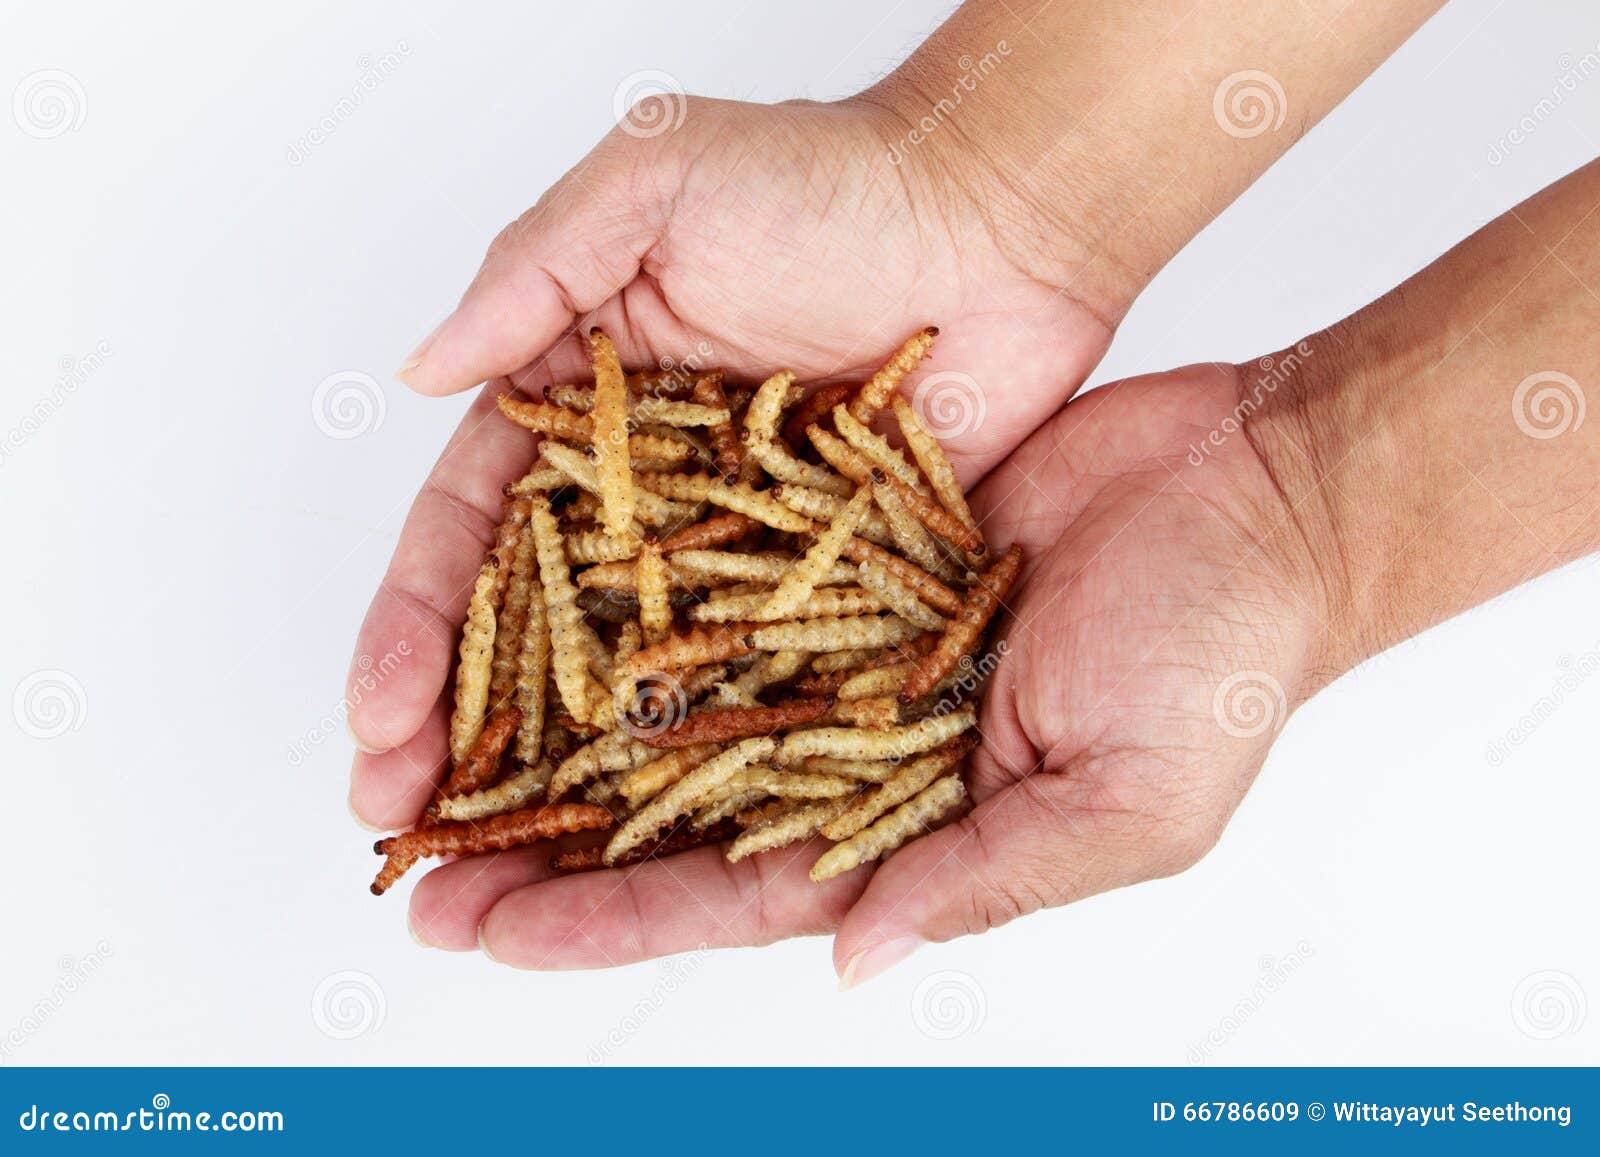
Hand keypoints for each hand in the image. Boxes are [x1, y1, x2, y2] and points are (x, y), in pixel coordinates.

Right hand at [348, 95, 1113, 811]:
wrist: (997, 220)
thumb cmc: (831, 179)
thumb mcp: (656, 182)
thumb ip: (534, 273)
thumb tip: (416, 368)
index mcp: (578, 415)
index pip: (470, 537)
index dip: (414, 629)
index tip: (379, 718)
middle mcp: (642, 502)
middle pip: (530, 638)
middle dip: (456, 735)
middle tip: (399, 828)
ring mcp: (729, 560)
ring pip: (627, 689)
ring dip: (555, 782)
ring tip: (491, 877)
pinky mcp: (819, 594)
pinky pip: (748, 690)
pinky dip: (697, 763)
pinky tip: (646, 841)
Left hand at [398, 360, 1327, 979]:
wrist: (1260, 491)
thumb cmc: (1223, 660)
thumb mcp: (1124, 804)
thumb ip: (983, 884)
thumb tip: (852, 961)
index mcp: (914, 827)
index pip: (729, 893)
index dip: (603, 919)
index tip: (487, 930)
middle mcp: (857, 740)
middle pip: (668, 806)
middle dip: (543, 844)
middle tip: (411, 862)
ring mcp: (842, 640)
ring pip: (671, 693)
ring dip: (561, 725)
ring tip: (439, 749)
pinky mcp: (842, 546)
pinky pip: (718, 573)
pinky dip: (637, 594)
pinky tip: (540, 602)